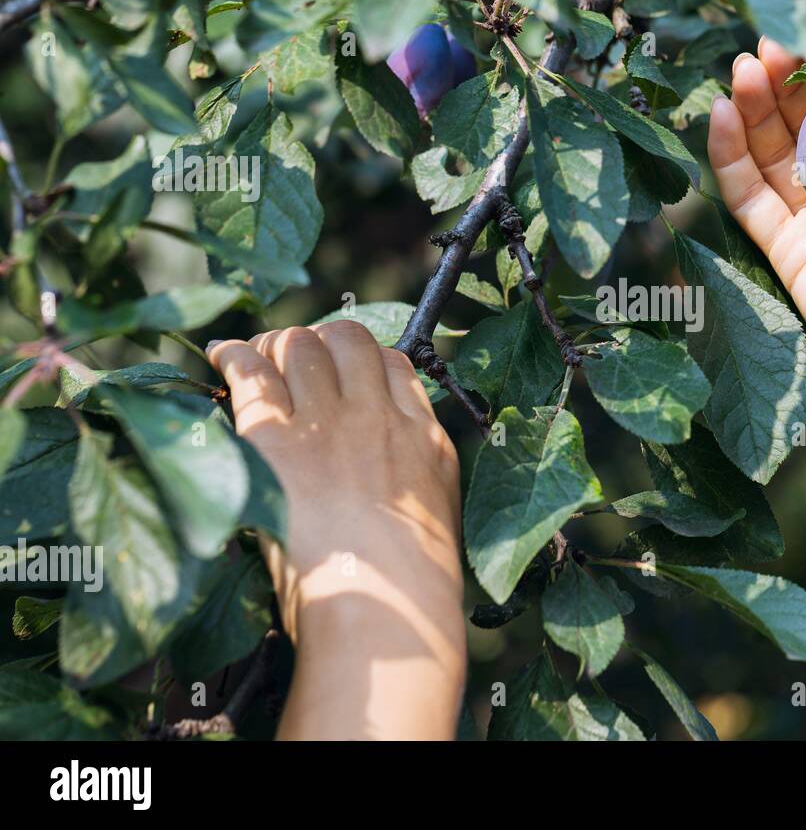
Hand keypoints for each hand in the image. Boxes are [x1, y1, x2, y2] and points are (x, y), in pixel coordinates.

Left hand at [208, 320, 464, 738]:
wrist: (387, 609)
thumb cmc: (411, 587)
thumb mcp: (435, 515)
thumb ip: (416, 475)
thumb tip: (388, 470)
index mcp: (422, 436)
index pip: (392, 364)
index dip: (360, 361)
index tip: (339, 375)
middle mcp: (377, 417)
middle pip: (347, 341)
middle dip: (317, 342)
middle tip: (293, 361)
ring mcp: (328, 425)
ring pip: (298, 346)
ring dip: (274, 347)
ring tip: (255, 359)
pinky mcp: (277, 442)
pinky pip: (251, 372)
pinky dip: (234, 355)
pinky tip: (223, 357)